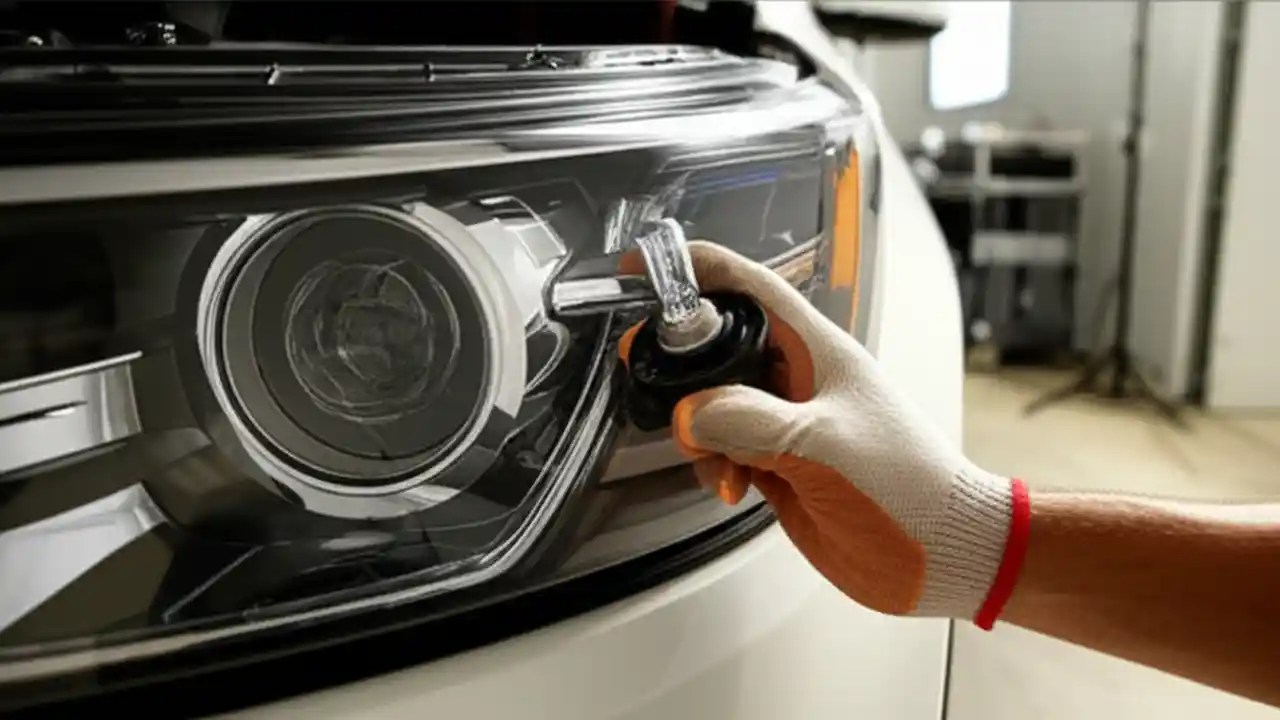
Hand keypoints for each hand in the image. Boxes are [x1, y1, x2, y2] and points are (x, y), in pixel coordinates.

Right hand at [669, 241, 1025, 623]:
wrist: (944, 550)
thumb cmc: (911, 486)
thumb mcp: (824, 444)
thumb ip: (749, 421)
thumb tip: (689, 412)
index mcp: (816, 350)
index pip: (745, 286)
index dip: (693, 269)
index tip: (644, 270)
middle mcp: (797, 380)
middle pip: (715, 347)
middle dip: (680, 369)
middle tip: (658, 389)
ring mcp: (786, 423)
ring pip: (711, 405)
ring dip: (697, 432)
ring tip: (721, 465)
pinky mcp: (779, 466)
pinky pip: (723, 449)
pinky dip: (712, 464)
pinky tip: (731, 487)